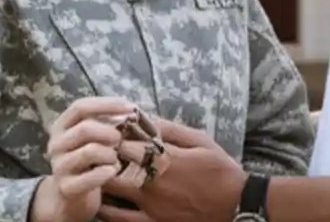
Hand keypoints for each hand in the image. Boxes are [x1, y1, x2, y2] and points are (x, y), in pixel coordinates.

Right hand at [31, 97, 134, 221]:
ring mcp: (59, 166)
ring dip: (110, 153)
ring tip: (115, 159)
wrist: (69, 197)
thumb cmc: (86, 161)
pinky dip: (107, 172)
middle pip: (85, 128)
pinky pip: (91, 177)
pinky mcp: (66, 188)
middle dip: (110, 132)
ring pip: (89, 152)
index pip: (80, 107)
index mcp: (60, 126)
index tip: (131, 107)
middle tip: (121, 139)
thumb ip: (104, 122)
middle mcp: (55, 144)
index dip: (107, 104)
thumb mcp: (91, 138)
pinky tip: (112, 171)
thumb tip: (130, 110)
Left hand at [98, 120, 245, 221]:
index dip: (111, 135)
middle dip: (101, 157)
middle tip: (94, 150)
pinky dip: (106, 210)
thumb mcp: (201, 141)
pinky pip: (121, 219)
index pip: (127, 142)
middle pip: (114, 166)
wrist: (237, 205)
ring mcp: (153, 206)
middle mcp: (155, 181)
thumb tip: (146, 117)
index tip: (104, 130)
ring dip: (99, 180)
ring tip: (92, 172)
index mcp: (165, 157)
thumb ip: (171, 130)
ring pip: (112, 192)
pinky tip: (99, 203)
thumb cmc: (221, 170)